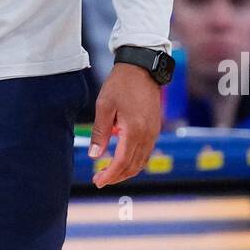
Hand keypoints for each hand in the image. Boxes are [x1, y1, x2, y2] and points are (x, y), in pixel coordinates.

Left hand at [88, 63, 162, 187]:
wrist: (142, 68)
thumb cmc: (120, 84)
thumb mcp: (104, 106)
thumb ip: (100, 133)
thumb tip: (94, 156)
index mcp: (134, 131)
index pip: (121, 162)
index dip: (109, 175)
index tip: (97, 181)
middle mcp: (147, 135)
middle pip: (133, 166)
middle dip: (116, 177)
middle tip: (100, 179)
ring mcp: (154, 132)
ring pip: (141, 162)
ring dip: (126, 170)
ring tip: (109, 172)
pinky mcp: (155, 128)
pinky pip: (146, 152)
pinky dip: (134, 160)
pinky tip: (121, 157)